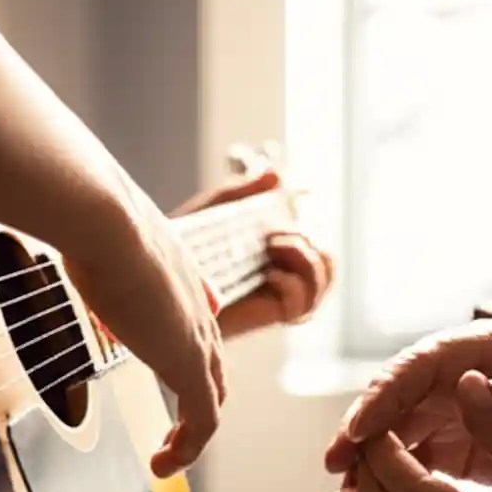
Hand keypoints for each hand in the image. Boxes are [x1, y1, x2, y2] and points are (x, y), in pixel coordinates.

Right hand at [61, 173, 224, 478]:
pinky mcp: (189, 364)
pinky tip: (164, 464)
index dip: (190, 354)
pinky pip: (204, 420)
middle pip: (213, 366)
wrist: (104, 220)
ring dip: (193, 434)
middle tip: (175, 431)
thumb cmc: (91, 219)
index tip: (172, 375)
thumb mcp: (95, 232)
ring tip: (167, 459)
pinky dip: (188, 448)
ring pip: (212, 398)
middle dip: (198, 401)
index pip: (198, 324)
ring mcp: (197, 337)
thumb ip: (91, 238)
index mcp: (179, 279)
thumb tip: (70, 226)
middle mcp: (196, 309)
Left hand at [171, 170, 334, 337]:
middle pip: (328, 263)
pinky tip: (269, 274)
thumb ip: (245, 191)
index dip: (314, 229)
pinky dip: (294, 286)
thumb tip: (277, 175)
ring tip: (273, 248)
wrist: (163, 277)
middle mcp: (282, 275)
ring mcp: (278, 297)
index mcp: (276, 251)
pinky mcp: (268, 316)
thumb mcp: (218, 209)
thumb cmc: (184, 246)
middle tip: (274, 235)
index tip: (291, 212)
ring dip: (307, 260)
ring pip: (323, 283)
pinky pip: (303, 306)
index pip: (317, 243)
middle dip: (310, 242)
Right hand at [323, 319, 491, 491]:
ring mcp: (463, 420)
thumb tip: (471, 389)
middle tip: (339, 470)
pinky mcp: (468, 459)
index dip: (383, 397)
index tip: (360, 431)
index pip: (420, 368)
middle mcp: (465, 381)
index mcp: (486, 351)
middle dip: (364, 436)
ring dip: (370, 469)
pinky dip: (391, 491)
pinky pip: (417, 473)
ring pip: (399, 442)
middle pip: (397, 404)